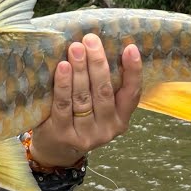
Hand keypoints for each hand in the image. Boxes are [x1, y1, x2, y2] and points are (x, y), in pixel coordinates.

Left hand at [28, 33, 141, 167]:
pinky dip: (63, 84)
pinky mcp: (64, 134)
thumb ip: (103, 87)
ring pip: (84, 97)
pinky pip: (63, 105)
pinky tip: (63, 67)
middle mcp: (107, 129)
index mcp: (121, 119)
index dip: (133, 71)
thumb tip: (101, 48)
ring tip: (76, 48)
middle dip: (98, 63)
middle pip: (104, 91)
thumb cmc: (79, 119)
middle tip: (91, 40)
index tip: (130, 48)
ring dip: (80, 69)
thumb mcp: (98, 109)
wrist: (56, 151)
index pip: (132, 94)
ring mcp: (86, 134)